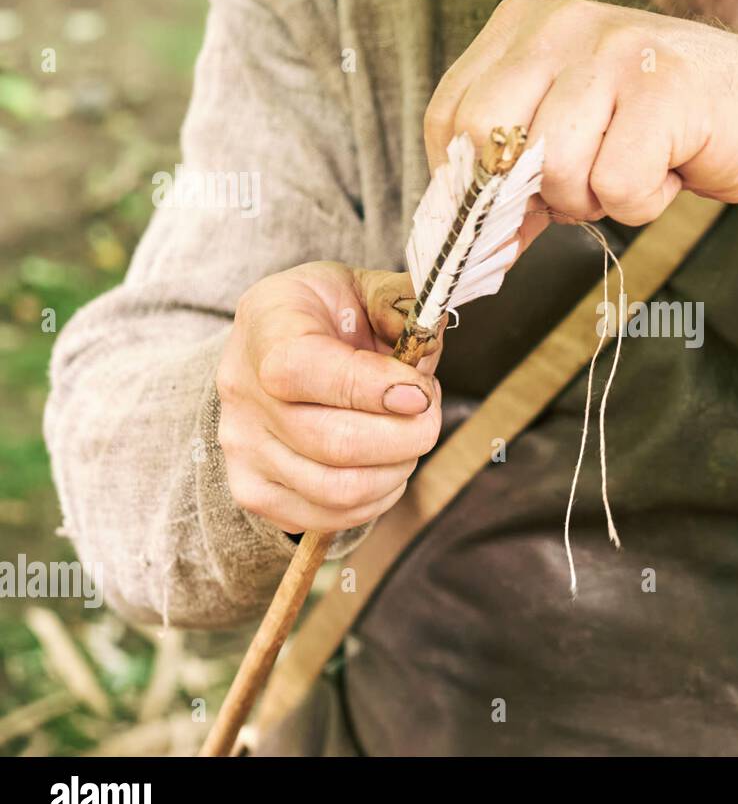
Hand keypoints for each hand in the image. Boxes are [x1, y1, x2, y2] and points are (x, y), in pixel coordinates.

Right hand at [216, 261, 441, 534]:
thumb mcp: (361, 286)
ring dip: (398, 469)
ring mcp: (243, 447)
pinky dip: (376, 499)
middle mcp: (242, 391)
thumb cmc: (327, 317)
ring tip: (410, 436)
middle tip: (429, 411)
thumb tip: (426, 344)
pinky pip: (328, 517)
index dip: (374, 388)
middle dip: (408, 435)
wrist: (273, 348)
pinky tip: (387, 465)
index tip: (421, 390)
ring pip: (337, 489)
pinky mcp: (253, 490)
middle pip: (333, 443)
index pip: (304, 370)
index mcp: (266, 327)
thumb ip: (399, 305)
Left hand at [424, 0, 737, 225]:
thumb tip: (471, 248)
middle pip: (485, 137)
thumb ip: (516, 180)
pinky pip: (617, 185)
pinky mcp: (664, 91)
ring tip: (634, 169)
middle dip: (527, 193)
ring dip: (595, 200)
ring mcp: (615, 52)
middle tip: (579, 191)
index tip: (509, 209)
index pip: (448, 115)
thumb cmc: (666, 127)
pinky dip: (642, 203)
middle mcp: (561, 26)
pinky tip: (669, 169)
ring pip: (554, 168)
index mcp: (524, 26)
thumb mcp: (573, 140)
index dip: (470, 183)